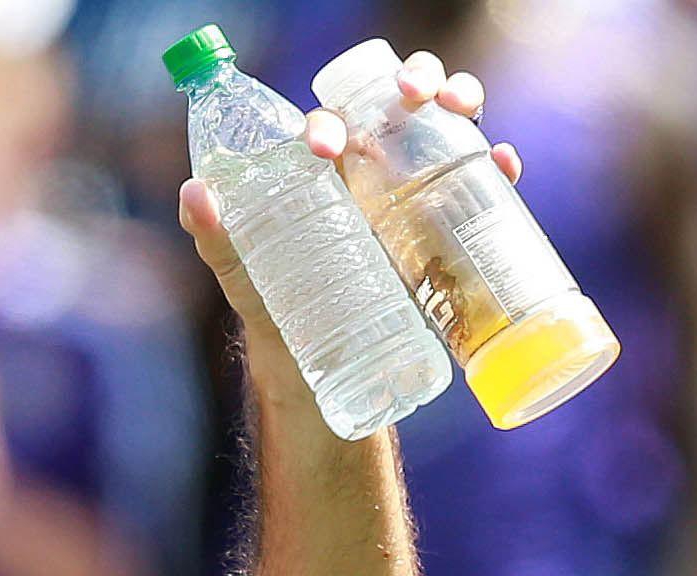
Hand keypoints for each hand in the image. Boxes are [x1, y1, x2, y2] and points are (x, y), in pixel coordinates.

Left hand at [179, 53, 516, 326]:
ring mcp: (414, 197)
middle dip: (412, 81)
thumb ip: (217, 239)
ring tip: (461, 108)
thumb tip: (194, 194)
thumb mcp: (245, 277)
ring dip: (461, 100)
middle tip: (412, 94)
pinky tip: (502, 162)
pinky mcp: (447, 231)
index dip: (329, 119)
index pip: (331, 122)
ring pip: (444, 129)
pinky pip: (479, 187)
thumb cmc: (279, 313)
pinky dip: (496, 166)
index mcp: (322, 172)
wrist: (326, 374)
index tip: (321, 145)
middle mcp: (372, 171)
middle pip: (397, 104)